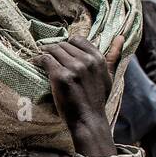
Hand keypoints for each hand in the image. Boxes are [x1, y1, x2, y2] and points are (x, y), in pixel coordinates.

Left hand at [35, 35, 122, 156]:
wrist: (89, 120)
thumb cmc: (97, 99)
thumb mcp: (109, 76)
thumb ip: (113, 56)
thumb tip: (120, 36)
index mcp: (98, 59)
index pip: (78, 40)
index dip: (67, 44)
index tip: (60, 51)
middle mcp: (87, 61)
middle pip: (64, 45)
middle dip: (54, 49)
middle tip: (46, 54)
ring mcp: (73, 68)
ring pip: (54, 50)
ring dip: (45, 52)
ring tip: (40, 58)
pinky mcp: (61, 76)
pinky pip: (45, 59)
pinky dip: (38, 59)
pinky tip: (35, 63)